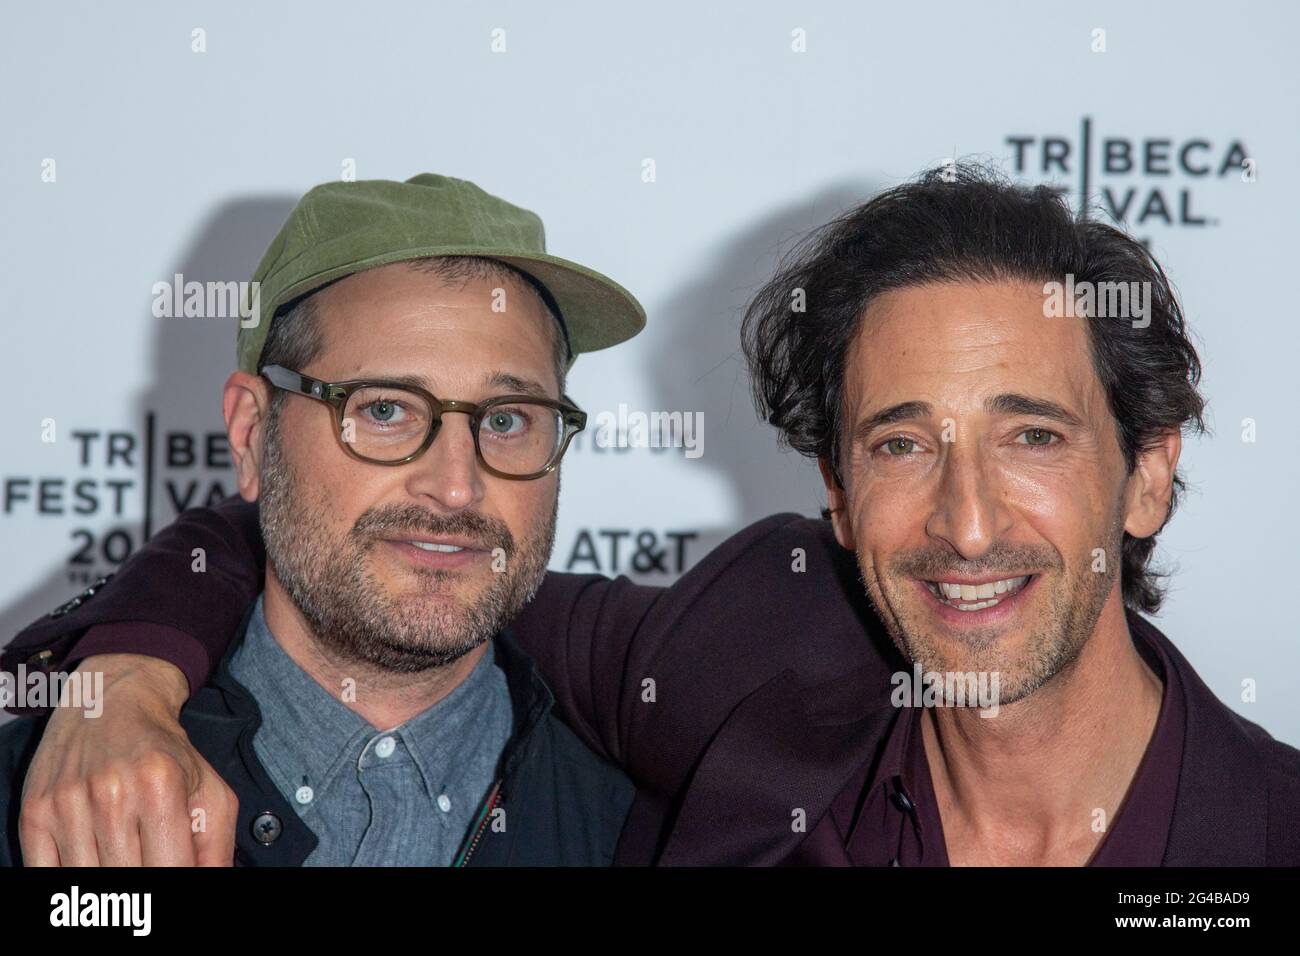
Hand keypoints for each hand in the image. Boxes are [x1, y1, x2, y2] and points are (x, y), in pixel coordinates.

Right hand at [17, 653, 237, 865]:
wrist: (110, 703)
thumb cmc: (166, 753)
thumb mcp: (210, 790)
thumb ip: (218, 847)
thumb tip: (212, 884)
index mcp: (160, 786)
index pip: (172, 870)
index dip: (180, 884)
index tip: (178, 874)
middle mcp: (111, 793)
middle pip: (128, 881)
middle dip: (143, 890)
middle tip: (150, 863)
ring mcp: (67, 803)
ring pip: (87, 882)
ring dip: (107, 885)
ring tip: (123, 859)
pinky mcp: (35, 812)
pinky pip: (46, 875)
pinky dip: (70, 879)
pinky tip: (93, 860)